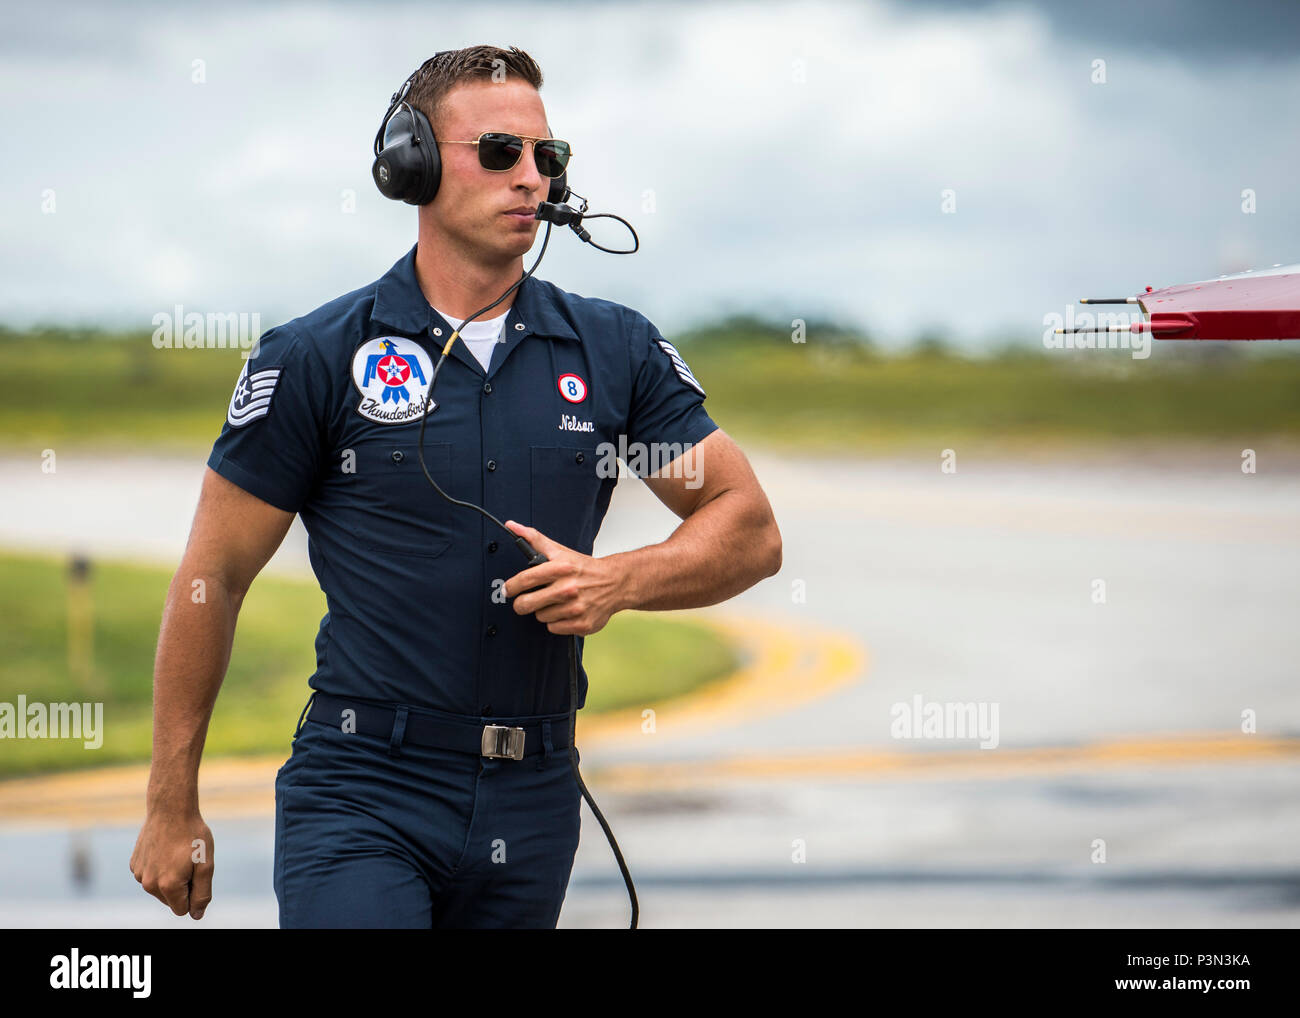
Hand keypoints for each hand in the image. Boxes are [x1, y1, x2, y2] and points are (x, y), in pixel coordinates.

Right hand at [129, 807, 214, 919]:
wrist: (170, 808)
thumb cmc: (192, 835)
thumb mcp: (206, 864)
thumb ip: (202, 893)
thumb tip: (196, 915)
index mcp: (167, 886)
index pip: (182, 910)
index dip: (193, 893)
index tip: (196, 873)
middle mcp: (148, 884)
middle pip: (170, 900)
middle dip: (182, 886)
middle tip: (189, 861)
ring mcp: (138, 874)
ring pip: (159, 889)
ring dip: (170, 877)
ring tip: (177, 853)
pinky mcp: (134, 864)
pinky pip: (150, 875)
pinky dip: (159, 867)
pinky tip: (165, 849)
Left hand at [503, 520, 623, 635]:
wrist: (616, 583)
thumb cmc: (584, 568)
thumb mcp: (560, 551)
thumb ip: (534, 539)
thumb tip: (511, 526)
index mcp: (561, 568)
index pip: (525, 580)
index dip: (511, 587)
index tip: (507, 590)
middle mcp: (568, 588)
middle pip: (526, 604)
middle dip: (523, 604)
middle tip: (527, 601)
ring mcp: (575, 608)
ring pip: (540, 616)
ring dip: (544, 611)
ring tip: (556, 602)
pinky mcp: (582, 624)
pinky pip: (554, 628)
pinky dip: (557, 622)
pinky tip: (566, 612)